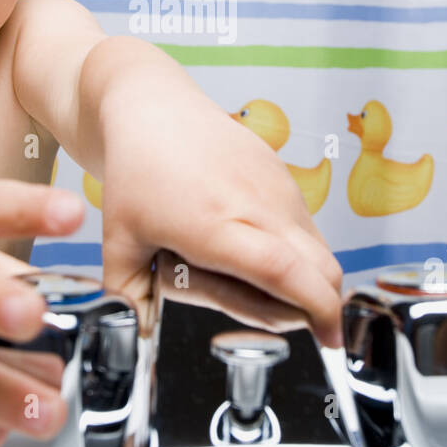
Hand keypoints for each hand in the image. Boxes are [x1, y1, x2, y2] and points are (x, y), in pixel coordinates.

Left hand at [98, 92, 343, 347]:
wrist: (151, 107)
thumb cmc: (135, 170)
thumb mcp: (118, 243)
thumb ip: (129, 298)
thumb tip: (143, 336)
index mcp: (214, 226)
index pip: (284, 272)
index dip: (316, 310)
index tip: (328, 340)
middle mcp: (256, 205)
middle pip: (321, 268)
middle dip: (322, 307)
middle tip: (303, 327)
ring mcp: (276, 188)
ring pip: (319, 250)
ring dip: (308, 280)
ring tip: (261, 284)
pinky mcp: (283, 177)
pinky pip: (308, 227)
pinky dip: (300, 253)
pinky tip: (259, 252)